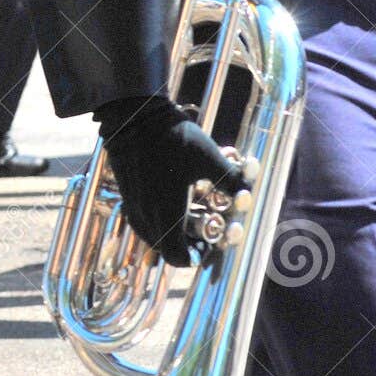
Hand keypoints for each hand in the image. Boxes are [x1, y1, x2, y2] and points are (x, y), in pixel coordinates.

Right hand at [99, 96, 246, 266]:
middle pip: (165, 249)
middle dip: (187, 243)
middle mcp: (147, 217)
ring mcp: (133, 207)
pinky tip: (170, 198)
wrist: (135, 117)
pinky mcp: (127, 195)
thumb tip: (248, 191)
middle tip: (202, 228)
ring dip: (172, 231)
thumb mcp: (211, 158)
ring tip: (188, 213)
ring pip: (152, 235)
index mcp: (167, 215)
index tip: (209, 243)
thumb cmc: (175, 139)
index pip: (178, 258)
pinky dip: (158, 218)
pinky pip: (143, 220)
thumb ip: (232, 179)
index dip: (197, 256)